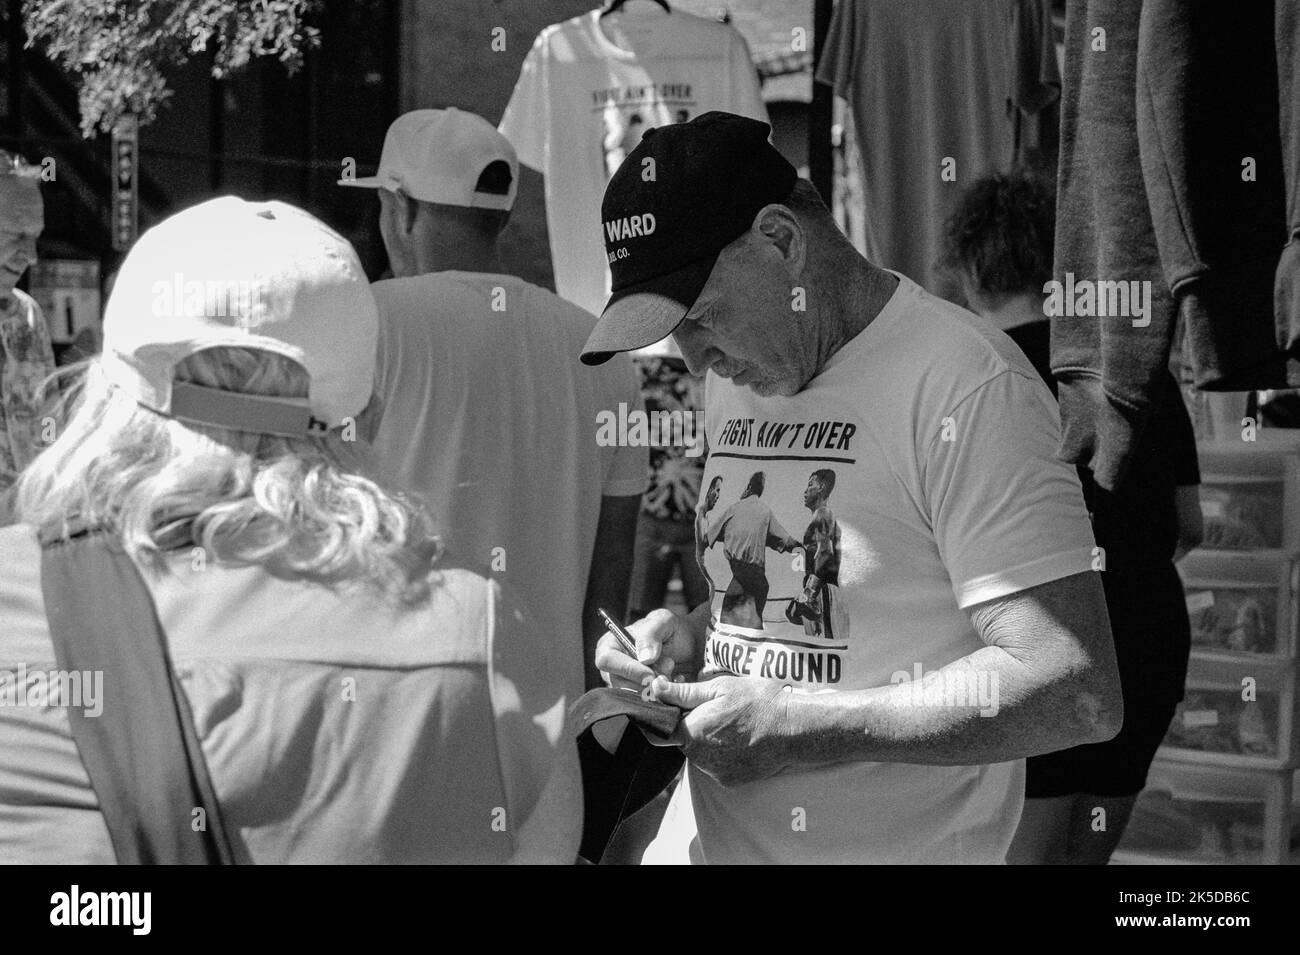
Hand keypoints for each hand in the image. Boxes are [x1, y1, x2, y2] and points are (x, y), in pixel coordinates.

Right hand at [594, 607, 706, 692]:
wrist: (692, 647)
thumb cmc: (674, 630)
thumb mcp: (664, 621)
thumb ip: (651, 634)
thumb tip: (644, 658)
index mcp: (610, 645)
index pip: (606, 660)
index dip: (627, 669)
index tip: (650, 673)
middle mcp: (613, 668)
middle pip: (619, 684)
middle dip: (646, 681)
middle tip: (668, 670)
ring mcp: (625, 686)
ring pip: (634, 696)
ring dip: (656, 689)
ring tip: (672, 672)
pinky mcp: (640, 698)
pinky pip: (647, 705)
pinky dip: (663, 697)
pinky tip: (675, 683)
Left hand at [649, 675, 799, 785]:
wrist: (793, 729)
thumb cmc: (757, 702)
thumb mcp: (720, 688)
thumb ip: (684, 692)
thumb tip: (655, 688)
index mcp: (691, 732)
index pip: (659, 731)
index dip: (661, 717)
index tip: (672, 705)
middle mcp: (698, 758)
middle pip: (681, 740)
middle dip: (690, 724)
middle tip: (713, 707)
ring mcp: (714, 772)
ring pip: (699, 752)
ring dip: (706, 738)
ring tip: (731, 721)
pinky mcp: (729, 781)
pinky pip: (715, 765)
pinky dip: (722, 752)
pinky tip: (740, 738)